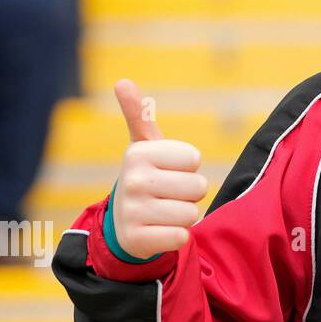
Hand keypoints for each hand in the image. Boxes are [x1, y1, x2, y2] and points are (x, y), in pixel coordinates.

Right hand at [111, 79, 207, 259]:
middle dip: (189, 193)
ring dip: (184, 215)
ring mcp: (132, 212)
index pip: (194, 158)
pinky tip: (159, 231)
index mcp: (138, 154)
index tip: (167, 171)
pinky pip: (182, 237)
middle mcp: (132, 181)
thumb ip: (139, 115)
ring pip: (192, 213)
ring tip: (163, 212)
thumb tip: (122, 81)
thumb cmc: (146, 178)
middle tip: (167, 195)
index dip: (188, 167)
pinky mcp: (138, 240)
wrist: (123, 225)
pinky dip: (177, 236)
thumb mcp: (144, 147)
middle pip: (198, 186)